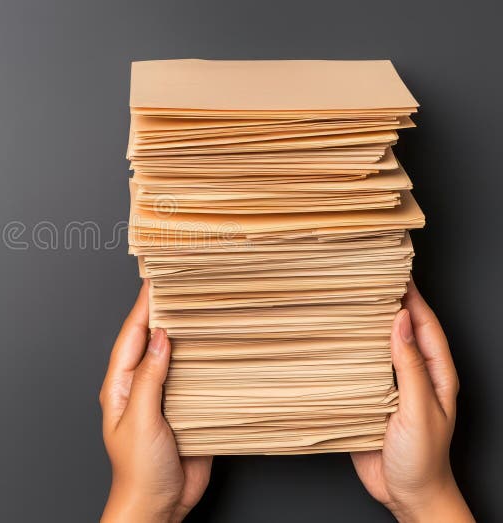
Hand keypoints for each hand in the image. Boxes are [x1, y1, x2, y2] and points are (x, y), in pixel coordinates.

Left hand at [99, 280, 211, 521]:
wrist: (159, 506)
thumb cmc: (137, 470)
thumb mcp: (140, 419)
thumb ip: (149, 377)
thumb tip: (160, 338)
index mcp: (120, 386)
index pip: (131, 336)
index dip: (142, 308)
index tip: (154, 282)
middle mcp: (141, 387)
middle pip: (152, 342)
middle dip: (164, 314)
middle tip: (181, 286)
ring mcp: (164, 398)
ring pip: (175, 358)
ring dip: (186, 336)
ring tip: (200, 309)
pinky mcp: (186, 411)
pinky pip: (195, 380)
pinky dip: (203, 362)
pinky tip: (216, 348)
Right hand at [351, 280, 472, 521]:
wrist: (406, 495)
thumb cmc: (423, 458)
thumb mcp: (419, 410)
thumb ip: (410, 366)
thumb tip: (400, 322)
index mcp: (436, 375)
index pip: (425, 325)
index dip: (413, 298)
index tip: (396, 272)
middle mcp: (413, 376)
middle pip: (401, 331)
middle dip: (388, 304)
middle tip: (366, 279)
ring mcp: (390, 388)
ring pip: (377, 348)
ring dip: (364, 327)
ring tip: (346, 301)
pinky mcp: (367, 400)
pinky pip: (357, 370)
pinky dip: (346, 353)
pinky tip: (331, 342)